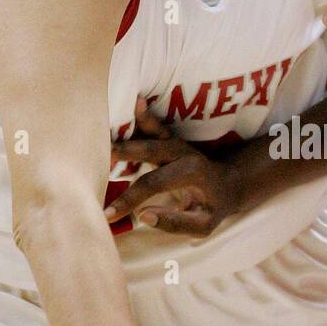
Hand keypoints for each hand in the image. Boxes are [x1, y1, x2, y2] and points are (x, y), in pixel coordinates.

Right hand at [106, 101, 241, 234]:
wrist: (228, 184)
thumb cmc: (213, 207)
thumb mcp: (202, 224)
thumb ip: (175, 223)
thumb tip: (144, 216)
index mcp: (190, 173)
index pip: (152, 183)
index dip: (129, 198)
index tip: (108, 213)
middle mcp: (183, 152)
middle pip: (148, 149)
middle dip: (122, 153)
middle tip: (98, 157)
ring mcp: (176, 142)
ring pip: (150, 132)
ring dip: (128, 128)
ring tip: (105, 123)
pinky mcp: (169, 138)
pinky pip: (152, 126)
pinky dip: (141, 115)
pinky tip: (133, 100)